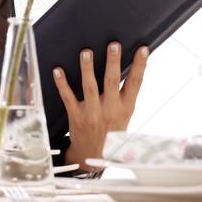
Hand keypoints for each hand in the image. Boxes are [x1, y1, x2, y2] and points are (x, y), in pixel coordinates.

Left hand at [52, 42, 149, 169]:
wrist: (93, 156)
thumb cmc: (111, 133)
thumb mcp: (125, 117)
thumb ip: (126, 96)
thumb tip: (130, 69)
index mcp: (125, 108)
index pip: (135, 83)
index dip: (140, 66)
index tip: (142, 49)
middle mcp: (110, 110)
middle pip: (112, 82)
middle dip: (113, 62)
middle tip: (113, 45)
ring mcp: (92, 113)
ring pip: (90, 87)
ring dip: (87, 68)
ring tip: (86, 52)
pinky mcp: (76, 116)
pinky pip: (68, 97)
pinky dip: (62, 84)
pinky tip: (58, 71)